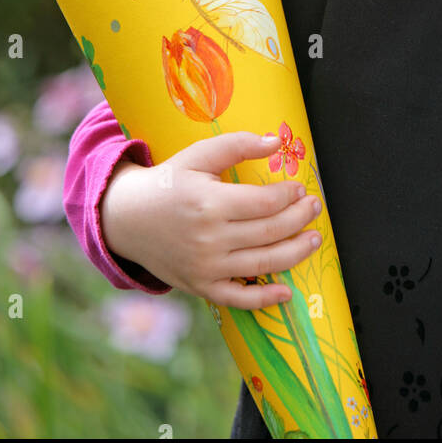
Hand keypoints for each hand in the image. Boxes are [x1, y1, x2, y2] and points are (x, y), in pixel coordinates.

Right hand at [99, 131, 322, 308]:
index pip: (264, 202)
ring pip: (262, 265)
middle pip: (269, 232)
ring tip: (313, 240)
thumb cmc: (168, 183)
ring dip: (295, 253)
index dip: (288, 195)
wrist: (127, 219)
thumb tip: (274, 143)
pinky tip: (287, 292)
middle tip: (314, 208)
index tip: (300, 188)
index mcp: (209, 203)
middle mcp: (209, 238)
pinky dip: (264, 299)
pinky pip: (238, 299)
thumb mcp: (197, 156)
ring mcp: (205, 267)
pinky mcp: (200, 287)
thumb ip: (236, 145)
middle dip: (299, 219)